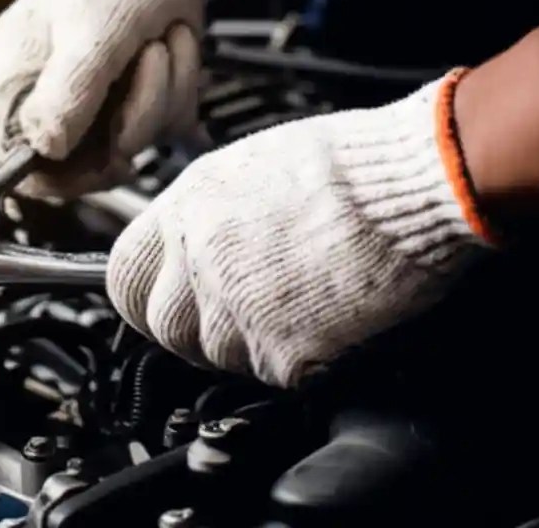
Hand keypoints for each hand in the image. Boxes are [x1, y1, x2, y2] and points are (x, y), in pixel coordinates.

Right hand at [0, 0, 242, 197]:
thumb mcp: (94, 32)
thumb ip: (67, 94)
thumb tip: (44, 151)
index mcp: (15, 70)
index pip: (6, 150)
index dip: (48, 172)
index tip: (98, 163)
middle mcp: (48, 89)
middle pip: (77, 157)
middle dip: (130, 121)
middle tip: (150, 70)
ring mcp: (92, 97)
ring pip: (127, 142)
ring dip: (163, 95)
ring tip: (164, 43)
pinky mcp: (131, 97)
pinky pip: (158, 125)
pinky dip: (179, 89)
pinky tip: (175, 46)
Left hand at [106, 71, 495, 386]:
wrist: (415, 181)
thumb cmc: (353, 165)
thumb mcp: (251, 166)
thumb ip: (206, 213)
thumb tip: (186, 245)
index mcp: (189, 208)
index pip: (123, 275)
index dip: (145, 296)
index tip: (162, 303)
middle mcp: (201, 257)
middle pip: (162, 326)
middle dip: (193, 329)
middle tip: (237, 317)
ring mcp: (237, 306)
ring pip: (215, 355)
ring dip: (247, 345)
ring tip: (295, 308)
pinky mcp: (282, 347)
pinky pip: (269, 374)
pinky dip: (296, 361)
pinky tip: (325, 323)